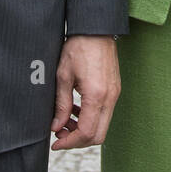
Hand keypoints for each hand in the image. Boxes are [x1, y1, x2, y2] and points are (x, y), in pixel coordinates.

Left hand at [51, 35, 120, 150]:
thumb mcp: (63, 76)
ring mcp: (115, 94)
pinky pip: (105, 113)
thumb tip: (57, 127)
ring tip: (65, 122)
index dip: (70, 142)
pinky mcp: (115, 89)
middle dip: (77, 140)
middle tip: (60, 134)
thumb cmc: (78, 47)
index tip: (55, 143)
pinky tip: (76, 111)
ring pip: (102, 126)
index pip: (87, 132)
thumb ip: (61, 104)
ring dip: (84, 130)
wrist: (96, 29)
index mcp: (97, 95)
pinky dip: (91, 119)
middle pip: (98, 136)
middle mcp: (110, 97)